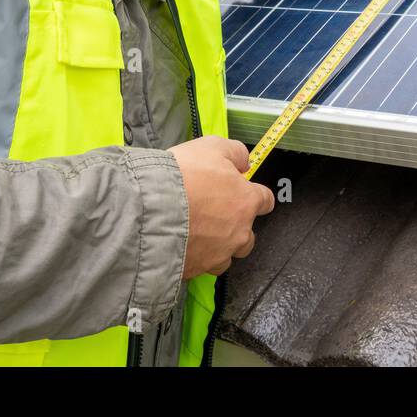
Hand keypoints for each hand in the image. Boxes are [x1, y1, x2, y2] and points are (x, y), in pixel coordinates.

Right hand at [169, 135, 273, 278]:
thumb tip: (244, 162)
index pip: (265, 201)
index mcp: (246, 202)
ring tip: (197, 235)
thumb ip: (235, 153)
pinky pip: (200, 267)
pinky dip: (194, 258)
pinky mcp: (196, 270)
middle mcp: (239, 232)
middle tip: (215, 216)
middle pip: (249, 237)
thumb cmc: (184, 175)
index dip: (256, 196)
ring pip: (226, 257)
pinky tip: (180, 246)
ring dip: (217, 247)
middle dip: (237, 228)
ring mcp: (218, 255)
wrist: (150, 208)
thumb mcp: (212, 147)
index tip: (246, 193)